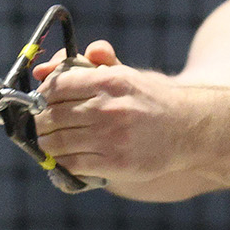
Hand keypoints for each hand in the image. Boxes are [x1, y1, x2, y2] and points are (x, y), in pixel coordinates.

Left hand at [31, 41, 207, 183]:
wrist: (189, 128)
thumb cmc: (149, 100)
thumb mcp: (123, 74)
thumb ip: (86, 66)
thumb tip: (43, 69)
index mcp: (109, 80)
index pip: (56, 86)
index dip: (41, 96)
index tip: (41, 102)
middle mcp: (109, 108)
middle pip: (51, 115)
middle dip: (40, 121)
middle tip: (40, 125)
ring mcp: (112, 137)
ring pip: (56, 141)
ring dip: (45, 143)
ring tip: (48, 141)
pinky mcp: (115, 163)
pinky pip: (72, 163)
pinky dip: (60, 161)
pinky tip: (63, 157)